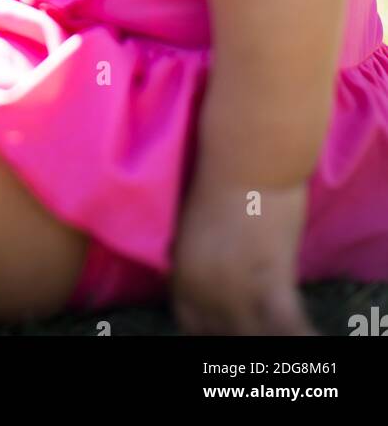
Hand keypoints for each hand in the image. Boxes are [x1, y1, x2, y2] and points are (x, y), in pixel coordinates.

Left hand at [171, 170, 318, 335]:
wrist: (246, 156)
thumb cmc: (223, 179)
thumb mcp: (196, 228)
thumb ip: (201, 261)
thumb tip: (210, 281)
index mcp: (182, 276)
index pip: (192, 326)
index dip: (212, 331)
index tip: (227, 328)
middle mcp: (204, 291)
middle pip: (224, 335)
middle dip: (241, 333)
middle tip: (260, 327)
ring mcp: (236, 290)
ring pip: (255, 336)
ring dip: (270, 335)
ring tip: (283, 330)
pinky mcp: (270, 281)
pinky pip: (286, 327)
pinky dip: (299, 335)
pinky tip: (313, 339)